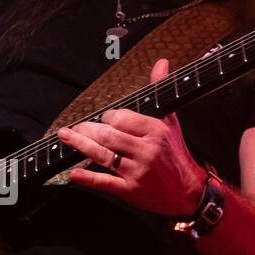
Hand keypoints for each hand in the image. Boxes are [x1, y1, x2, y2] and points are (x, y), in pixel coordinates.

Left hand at [56, 57, 206, 215]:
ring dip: (80, 145)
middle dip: (88, 130)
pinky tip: (73, 172)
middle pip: (108, 136)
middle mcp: (146, 151)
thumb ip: (160, 90)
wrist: (187, 191)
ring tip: (66, 137)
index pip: (122, 118)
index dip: (109, 117)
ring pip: (103, 156)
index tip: (105, 118)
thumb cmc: (175, 154)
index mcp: (155, 131)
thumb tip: (161, 63)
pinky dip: (87, 178)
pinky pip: (104, 182)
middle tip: (76, 127)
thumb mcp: (171, 121)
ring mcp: (137, 172)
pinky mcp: (130, 191)